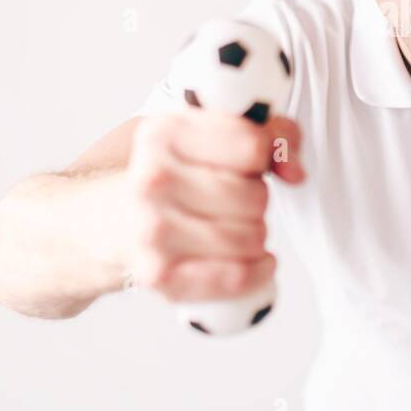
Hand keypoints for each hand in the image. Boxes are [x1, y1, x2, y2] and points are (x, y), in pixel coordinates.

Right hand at [122, 111, 304, 302]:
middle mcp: (152, 180)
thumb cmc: (176, 175)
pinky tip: (256, 260)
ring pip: (251, 237)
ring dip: (257, 235)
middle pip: (254, 196)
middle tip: (240, 200)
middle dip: (258, 199)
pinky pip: (235, 277)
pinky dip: (257, 271)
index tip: (253, 162)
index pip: (252, 145)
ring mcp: (152, 230)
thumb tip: (294, 171)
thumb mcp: (213, 135)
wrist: (116, 219)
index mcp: (165, 133)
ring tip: (240, 227)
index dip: (264, 155)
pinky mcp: (159, 274)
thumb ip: (271, 136)